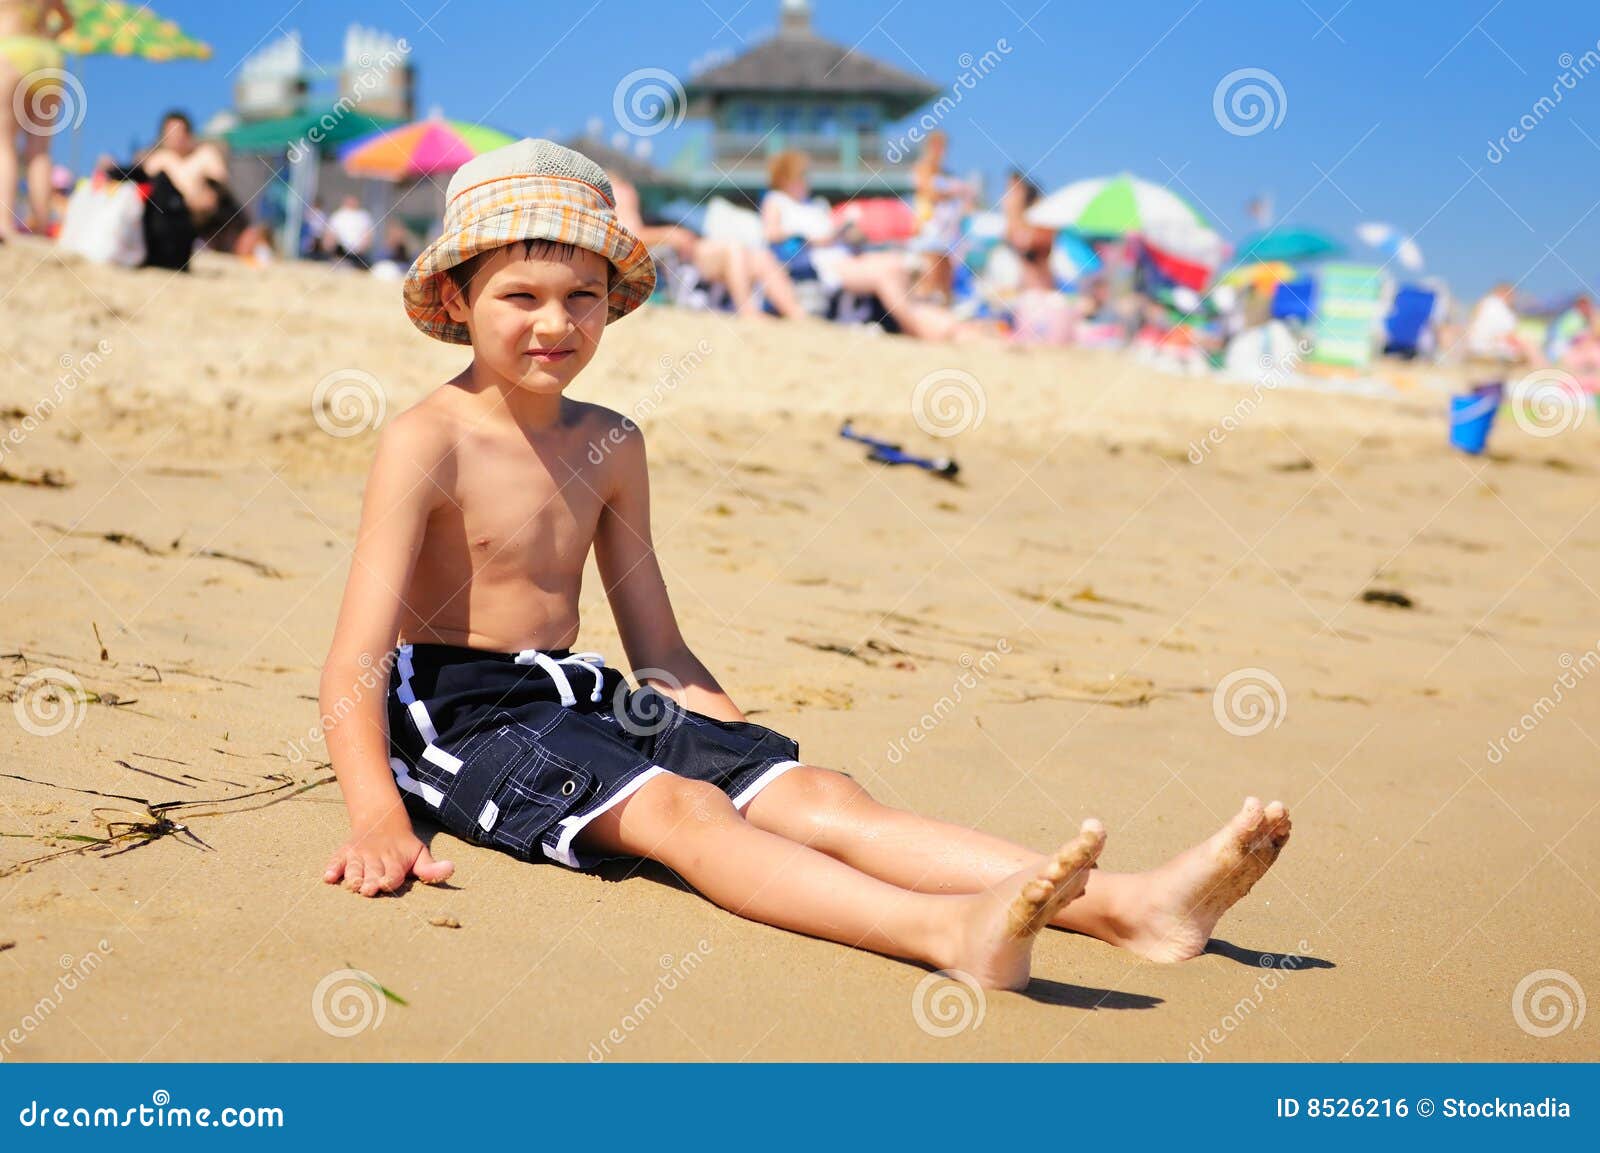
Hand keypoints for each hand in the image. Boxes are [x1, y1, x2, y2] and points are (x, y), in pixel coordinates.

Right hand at [323, 812, 453, 896]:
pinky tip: (328, 876)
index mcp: (395, 862)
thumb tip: (451, 868)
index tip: (387, 884)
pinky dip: (332, 867)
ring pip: (354, 868)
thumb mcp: (420, 854)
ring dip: (353, 876)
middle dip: (370, 881)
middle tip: (368, 889)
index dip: (390, 879)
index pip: (393, 874)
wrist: (382, 821)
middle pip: (372, 873)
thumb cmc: (404, 847)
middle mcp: (376, 859)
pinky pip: (336, 860)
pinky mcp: (345, 853)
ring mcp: (359, 856)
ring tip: (353, 884)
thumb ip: (432, 868)